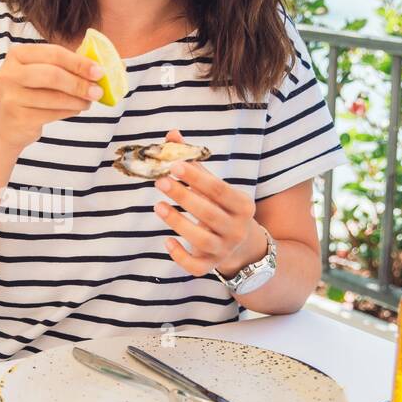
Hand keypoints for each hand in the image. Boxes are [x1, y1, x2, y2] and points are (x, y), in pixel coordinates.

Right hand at [0, 42, 105, 148]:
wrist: (3, 126)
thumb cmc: (28, 94)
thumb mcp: (39, 74)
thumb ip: (63, 67)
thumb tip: (100, 69)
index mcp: (17, 54)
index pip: (53, 53)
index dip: (79, 62)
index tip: (99, 71)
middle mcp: (9, 73)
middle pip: (53, 75)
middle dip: (79, 83)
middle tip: (98, 91)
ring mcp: (11, 96)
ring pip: (54, 97)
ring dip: (78, 100)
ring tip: (88, 101)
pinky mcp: (18, 118)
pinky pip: (52, 113)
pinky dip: (69, 111)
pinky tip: (76, 109)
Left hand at [153, 128, 256, 275]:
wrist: (242, 246)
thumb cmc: (223, 208)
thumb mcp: (216, 187)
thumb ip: (195, 164)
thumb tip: (171, 135)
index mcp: (243, 204)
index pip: (219, 190)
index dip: (197, 177)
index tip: (174, 164)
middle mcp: (236, 229)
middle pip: (209, 214)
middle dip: (183, 196)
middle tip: (160, 181)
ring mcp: (224, 249)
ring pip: (201, 240)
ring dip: (178, 222)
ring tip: (158, 206)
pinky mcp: (211, 265)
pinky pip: (196, 267)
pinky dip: (180, 256)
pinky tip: (166, 241)